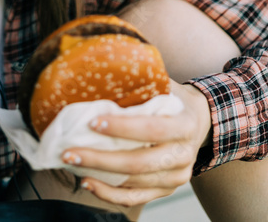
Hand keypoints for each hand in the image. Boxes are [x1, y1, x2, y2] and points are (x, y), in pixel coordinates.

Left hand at [60, 81, 211, 207]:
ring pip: (133, 183)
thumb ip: (141, 80)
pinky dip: (108, 193)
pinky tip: (87, 182)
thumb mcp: (164, 85)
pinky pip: (135, 198)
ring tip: (71, 162)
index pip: (152, 129)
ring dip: (98, 175)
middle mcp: (183, 155)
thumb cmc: (172, 99)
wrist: (198, 122)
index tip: (93, 123)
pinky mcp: (165, 190)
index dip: (122, 128)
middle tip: (69, 151)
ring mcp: (176, 177)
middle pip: (138, 163)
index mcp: (184, 125)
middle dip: (100, 159)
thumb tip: (102, 68)